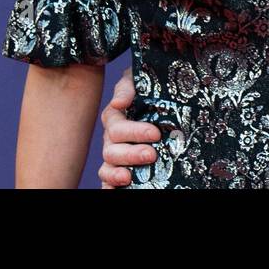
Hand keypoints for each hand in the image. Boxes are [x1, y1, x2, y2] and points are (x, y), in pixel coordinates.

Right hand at [98, 66, 159, 187]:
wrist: (162, 100)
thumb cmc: (149, 88)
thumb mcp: (139, 79)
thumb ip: (128, 86)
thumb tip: (119, 102)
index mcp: (116, 116)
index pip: (117, 127)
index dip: (135, 132)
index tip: (155, 134)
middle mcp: (112, 138)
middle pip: (112, 150)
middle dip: (131, 154)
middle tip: (152, 154)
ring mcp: (115, 155)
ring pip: (108, 167)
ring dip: (116, 173)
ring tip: (129, 177)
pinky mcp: (119, 169)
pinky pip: (107, 181)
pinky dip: (108, 186)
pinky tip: (117, 189)